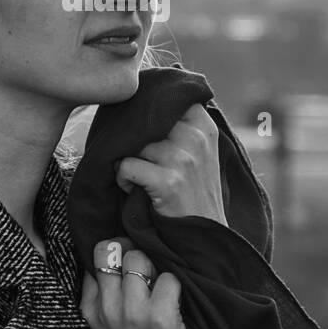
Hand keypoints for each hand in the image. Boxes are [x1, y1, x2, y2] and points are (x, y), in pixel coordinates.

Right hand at [80, 237, 190, 328]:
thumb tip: (113, 258)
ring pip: (140, 259)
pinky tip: (174, 303)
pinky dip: (175, 286)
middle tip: (145, 272)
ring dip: (154, 269)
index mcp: (91, 308)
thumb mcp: (101, 327)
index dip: (114, 253)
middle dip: (133, 254)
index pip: (96, 258)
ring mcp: (134, 312)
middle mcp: (108, 307)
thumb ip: (100, 295)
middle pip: (114, 250)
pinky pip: (169, 279)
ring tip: (159, 287)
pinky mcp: (161, 317)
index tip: (125, 262)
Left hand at [115, 103, 225, 225]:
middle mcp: (196, 138)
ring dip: (127, 161)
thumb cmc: (194, 192)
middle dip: (133, 140)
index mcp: (204, 126)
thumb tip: (150, 91)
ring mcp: (183, 159)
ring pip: (133, 144)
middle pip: (144, 121)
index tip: (144, 131)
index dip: (146, 112)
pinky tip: (134, 190)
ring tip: (139, 179)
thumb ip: (181, 123)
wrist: (205, 237)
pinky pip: (126, 165)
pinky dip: (122, 179)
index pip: (165, 99)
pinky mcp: (168, 182)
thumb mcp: (199, 151)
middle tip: (140, 161)